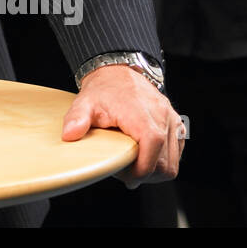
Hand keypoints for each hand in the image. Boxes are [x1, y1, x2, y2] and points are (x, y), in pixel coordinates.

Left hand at [62, 65, 184, 184]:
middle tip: (127, 173)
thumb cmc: (103, 89)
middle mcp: (162, 116)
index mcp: (141, 115)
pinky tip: (146, 157)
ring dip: (156, 170)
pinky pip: (177, 150)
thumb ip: (76, 119)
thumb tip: (69, 135)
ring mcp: (171, 119)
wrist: (118, 71)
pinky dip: (165, 159)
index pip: (152, 151)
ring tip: (135, 166)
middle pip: (165, 162)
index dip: (142, 170)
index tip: (127, 177)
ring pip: (174, 160)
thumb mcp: (85, 103)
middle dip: (146, 175)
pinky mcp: (176, 121)